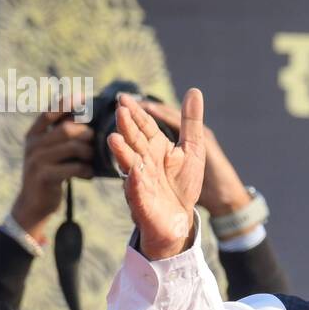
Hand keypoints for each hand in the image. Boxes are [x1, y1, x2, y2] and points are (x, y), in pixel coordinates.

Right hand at [10, 99, 94, 241]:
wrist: (34, 204)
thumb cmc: (50, 174)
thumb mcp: (50, 152)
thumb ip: (61, 136)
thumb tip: (87, 118)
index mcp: (34, 134)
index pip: (50, 112)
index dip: (67, 103)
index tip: (84, 95)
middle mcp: (33, 144)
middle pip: (68, 129)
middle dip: (87, 134)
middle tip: (94, 143)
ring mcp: (37, 160)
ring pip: (73, 147)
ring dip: (88, 153)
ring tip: (90, 160)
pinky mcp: (44, 176)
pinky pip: (73, 167)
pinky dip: (86, 170)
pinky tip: (88, 174)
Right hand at [109, 90, 206, 259]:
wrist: (179, 218)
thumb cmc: (182, 183)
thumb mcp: (192, 149)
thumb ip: (190, 122)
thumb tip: (194, 91)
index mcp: (156, 147)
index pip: (145, 126)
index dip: (136, 113)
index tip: (125, 97)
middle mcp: (145, 161)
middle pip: (135, 141)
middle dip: (127, 127)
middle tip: (120, 110)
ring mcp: (141, 180)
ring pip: (130, 164)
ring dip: (122, 152)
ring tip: (114, 139)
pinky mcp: (143, 201)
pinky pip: (137, 191)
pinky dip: (135, 182)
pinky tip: (135, 172)